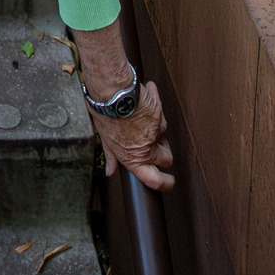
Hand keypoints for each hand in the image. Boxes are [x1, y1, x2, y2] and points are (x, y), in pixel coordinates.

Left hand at [90, 77, 174, 192]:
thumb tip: (110, 171)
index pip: (155, 180)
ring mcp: (155, 132)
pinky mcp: (159, 115)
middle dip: (165, 154)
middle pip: (167, 159)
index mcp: (133, 157)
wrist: (111, 91)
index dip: (165, 183)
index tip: (170, 182)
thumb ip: (112, 156)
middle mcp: (146, 148)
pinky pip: (161, 112)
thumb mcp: (105, 138)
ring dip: (157, 127)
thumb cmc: (104, 113)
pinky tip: (147, 99)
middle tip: (158, 146)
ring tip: (141, 115)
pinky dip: (155, 105)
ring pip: (164, 134)